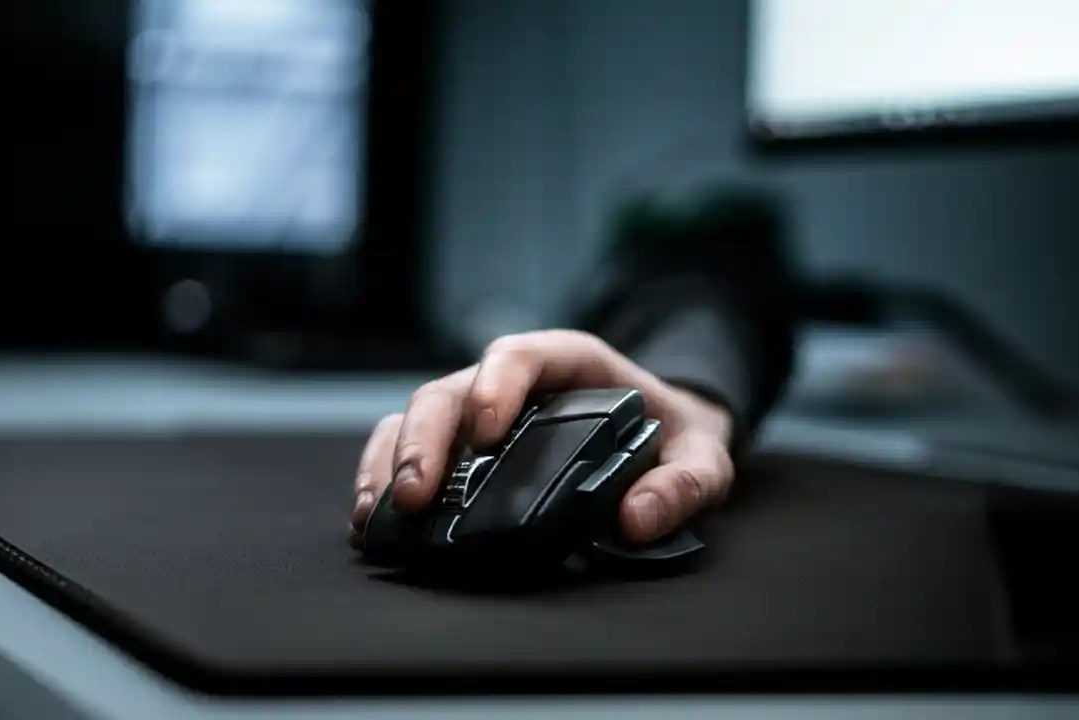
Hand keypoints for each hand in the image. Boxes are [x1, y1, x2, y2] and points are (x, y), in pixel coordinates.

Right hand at [349, 330, 734, 547]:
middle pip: (452, 390)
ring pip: (418, 416)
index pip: (520, 353)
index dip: (495, 386)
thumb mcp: (703, 455)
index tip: (485, 434)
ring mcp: (481, 411)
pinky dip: (384, 477)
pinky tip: (375, 519)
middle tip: (416, 496)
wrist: (665, 432)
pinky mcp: (464, 445)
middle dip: (425, 439)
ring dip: (391, 461)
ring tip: (378, 514)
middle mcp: (515, 382)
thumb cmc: (675, 433)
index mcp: (572, 362)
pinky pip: (409, 446)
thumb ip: (685, 483)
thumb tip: (636, 520)